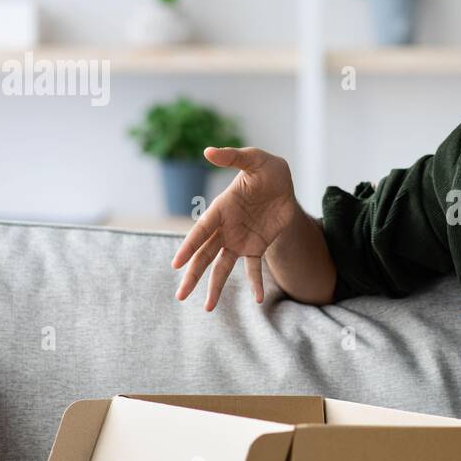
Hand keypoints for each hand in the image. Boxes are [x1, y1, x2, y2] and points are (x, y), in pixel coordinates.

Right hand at [171, 146, 296, 310]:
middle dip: (193, 275)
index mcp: (221, 209)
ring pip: (222, 266)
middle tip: (180, 295)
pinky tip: (258, 300)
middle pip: (205, 254)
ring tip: (207, 308)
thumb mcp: (254, 159)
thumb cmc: (266, 169)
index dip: (189, 246)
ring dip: (215, 286)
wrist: (284, 183)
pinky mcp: (255, 247)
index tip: (177, 264)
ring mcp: (239, 240)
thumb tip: (208, 151)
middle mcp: (225, 228)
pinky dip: (255, 284)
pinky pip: (253, 269)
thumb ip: (233, 158)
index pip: (201, 230)